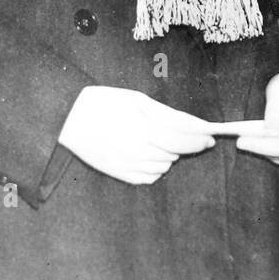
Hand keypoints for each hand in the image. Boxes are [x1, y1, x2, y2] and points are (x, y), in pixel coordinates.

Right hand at [58, 86, 215, 184]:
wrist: (67, 118)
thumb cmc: (105, 103)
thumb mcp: (138, 101)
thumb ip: (169, 115)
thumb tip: (196, 124)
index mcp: (141, 130)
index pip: (180, 141)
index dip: (199, 140)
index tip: (210, 138)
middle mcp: (134, 152)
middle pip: (173, 155)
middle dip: (185, 146)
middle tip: (191, 138)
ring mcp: (124, 166)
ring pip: (162, 168)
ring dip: (169, 155)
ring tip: (159, 139)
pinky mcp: (116, 174)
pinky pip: (146, 178)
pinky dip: (154, 168)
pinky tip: (148, 153)